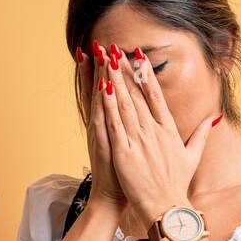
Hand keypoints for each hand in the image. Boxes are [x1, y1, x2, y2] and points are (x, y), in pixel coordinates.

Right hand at [78, 42, 128, 211]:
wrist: (113, 197)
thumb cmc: (125, 173)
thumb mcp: (130, 147)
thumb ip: (136, 130)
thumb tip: (144, 118)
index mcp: (111, 124)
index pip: (108, 92)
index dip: (107, 72)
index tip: (108, 52)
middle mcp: (102, 124)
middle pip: (99, 89)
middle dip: (100, 66)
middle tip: (98, 43)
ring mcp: (100, 131)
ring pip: (98, 98)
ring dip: (98, 75)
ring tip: (96, 53)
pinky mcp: (102, 142)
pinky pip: (101, 116)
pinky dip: (101, 100)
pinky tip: (102, 83)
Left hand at [98, 43, 220, 222]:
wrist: (167, 207)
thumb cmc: (177, 184)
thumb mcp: (192, 157)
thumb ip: (201, 135)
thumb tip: (213, 118)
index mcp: (168, 130)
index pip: (156, 96)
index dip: (146, 74)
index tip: (139, 56)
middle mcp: (154, 131)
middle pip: (137, 94)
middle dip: (126, 70)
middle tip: (116, 48)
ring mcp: (139, 140)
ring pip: (124, 103)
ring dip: (114, 80)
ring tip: (107, 60)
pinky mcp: (124, 151)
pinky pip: (114, 122)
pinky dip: (108, 103)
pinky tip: (102, 86)